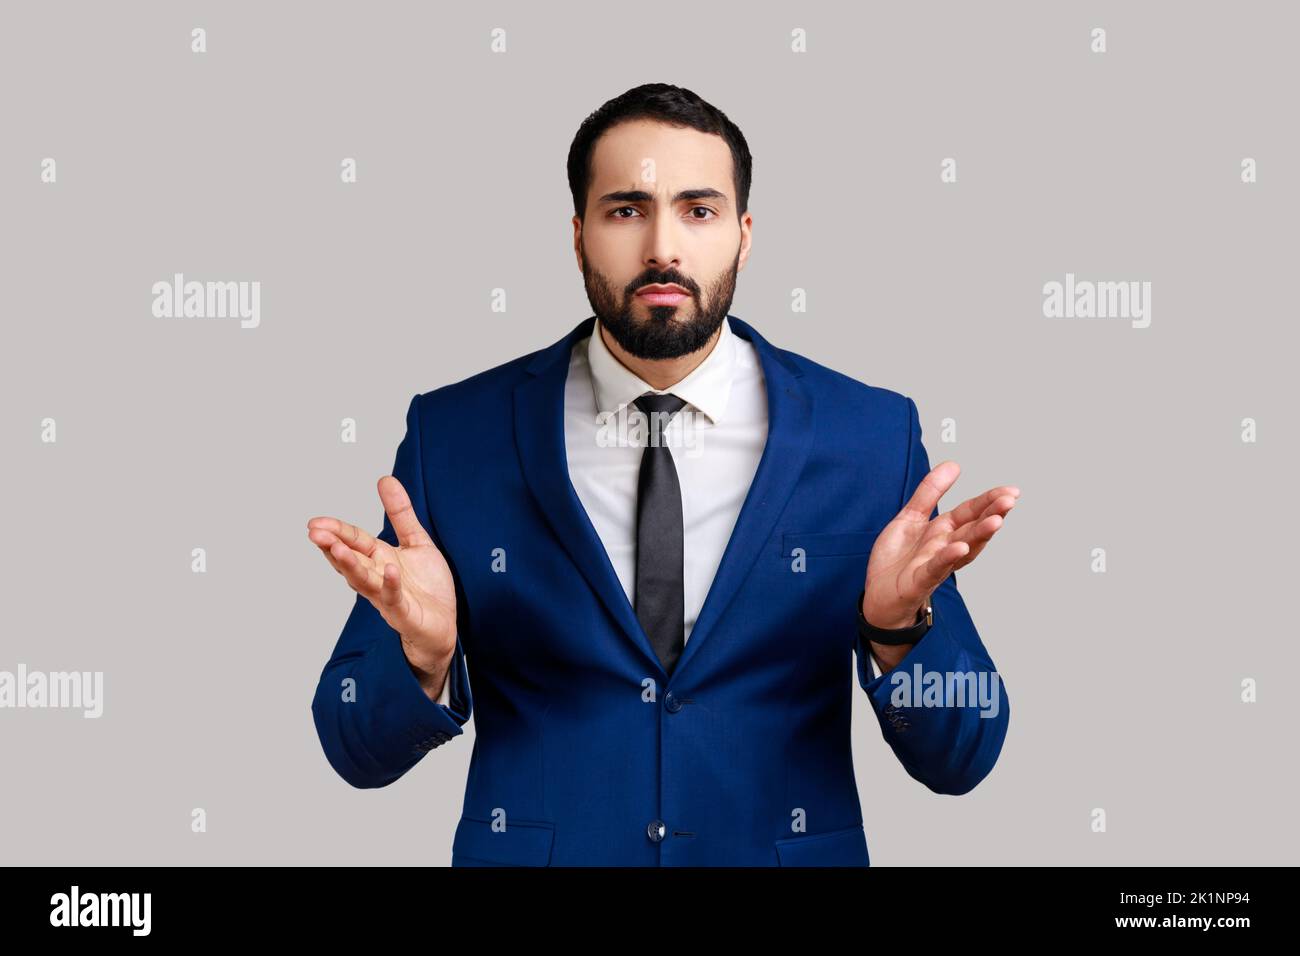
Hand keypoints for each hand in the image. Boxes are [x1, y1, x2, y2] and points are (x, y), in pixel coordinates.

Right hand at [307, 475, 457, 676]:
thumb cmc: (426, 587)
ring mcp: (388, 597)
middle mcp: (377, 577)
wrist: (443, 624)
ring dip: (350, 565)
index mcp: (378, 559)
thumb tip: (384, 478)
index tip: (315, 522)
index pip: (354, 541)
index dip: (336, 531)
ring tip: (337, 548)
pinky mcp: (404, 613)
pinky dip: (391, 585)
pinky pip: (395, 598)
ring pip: (364, 580)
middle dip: (333, 546)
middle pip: (351, 559)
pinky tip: (390, 570)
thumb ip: (400, 513)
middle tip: (315, 532)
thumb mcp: (416, 542)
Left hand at [861, 461, 1018, 628]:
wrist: (879, 594)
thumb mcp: (911, 517)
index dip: (989, 501)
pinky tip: (960, 548)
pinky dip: (948, 558)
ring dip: (979, 534)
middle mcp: (945, 547)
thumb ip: (930, 492)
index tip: (1011, 491)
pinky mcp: (920, 580)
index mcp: (944, 531)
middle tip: (1010, 501)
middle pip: (973, 528)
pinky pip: (936, 567)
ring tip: (995, 521)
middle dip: (992, 514)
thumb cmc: (898, 559)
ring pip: (962, 547)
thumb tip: (953, 464)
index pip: (971, 512)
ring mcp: (935, 564)